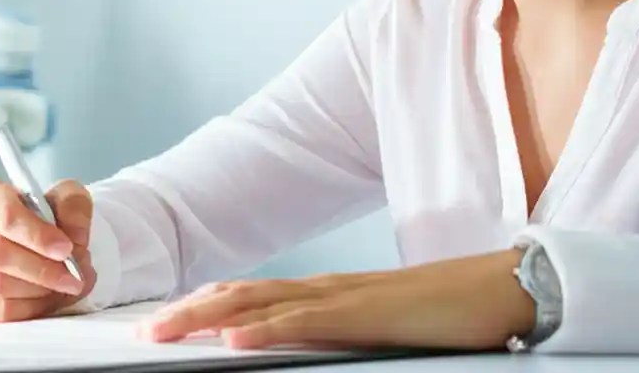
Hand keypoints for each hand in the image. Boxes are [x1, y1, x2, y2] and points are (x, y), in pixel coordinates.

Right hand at [0, 178, 97, 321]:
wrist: (17, 237)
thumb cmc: (35, 216)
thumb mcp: (61, 198)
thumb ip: (74, 208)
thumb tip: (74, 237)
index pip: (5, 215)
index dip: (38, 236)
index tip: (66, 250)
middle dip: (40, 270)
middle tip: (71, 278)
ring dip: (35, 293)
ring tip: (60, 289)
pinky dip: (19, 311)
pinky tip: (40, 302)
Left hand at [137, 248, 531, 350]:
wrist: (499, 289)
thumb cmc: (442, 315)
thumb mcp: (376, 330)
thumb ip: (337, 335)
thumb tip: (298, 350)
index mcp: (323, 294)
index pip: (248, 295)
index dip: (200, 306)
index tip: (161, 322)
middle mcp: (323, 289)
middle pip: (238, 295)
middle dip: (184, 312)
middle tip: (139, 330)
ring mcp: (342, 298)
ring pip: (258, 303)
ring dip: (204, 317)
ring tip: (162, 332)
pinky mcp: (365, 315)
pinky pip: (306, 322)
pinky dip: (264, 329)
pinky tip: (232, 339)